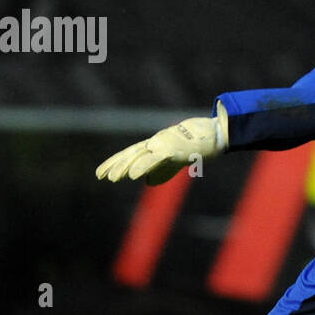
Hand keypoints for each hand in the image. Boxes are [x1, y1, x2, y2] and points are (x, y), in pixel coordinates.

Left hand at [96, 103, 227, 184]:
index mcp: (156, 146)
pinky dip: (141, 167)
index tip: (102, 173)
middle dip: (115, 164)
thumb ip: (163, 171)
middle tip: (99, 176)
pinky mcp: (172, 149)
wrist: (215, 133)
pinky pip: (154, 159)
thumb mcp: (178, 160)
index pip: (131, 154)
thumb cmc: (199, 143)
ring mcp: (163, 145)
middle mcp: (156, 144)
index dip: (116, 162)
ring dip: (124, 167)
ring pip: (139, 156)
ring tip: (112, 178)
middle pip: (130, 154)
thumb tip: (148, 182)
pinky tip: (131, 176)